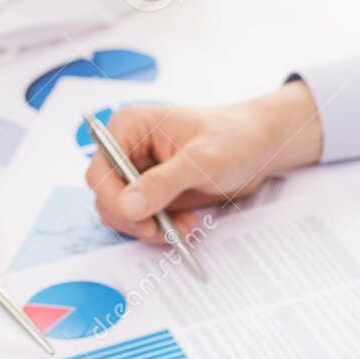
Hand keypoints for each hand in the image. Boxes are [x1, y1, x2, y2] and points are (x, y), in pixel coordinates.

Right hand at [85, 82, 322, 243]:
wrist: (259, 147)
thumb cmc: (234, 138)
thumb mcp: (201, 161)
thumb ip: (163, 183)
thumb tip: (127, 206)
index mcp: (129, 127)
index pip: (100, 171)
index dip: (114, 201)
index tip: (144, 222)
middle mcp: (126, 149)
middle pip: (107, 197)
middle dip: (136, 220)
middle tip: (168, 231)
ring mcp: (138, 172)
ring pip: (122, 214)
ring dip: (150, 228)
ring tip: (187, 227)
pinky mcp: (151, 192)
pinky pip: (142, 220)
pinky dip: (160, 229)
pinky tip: (186, 226)